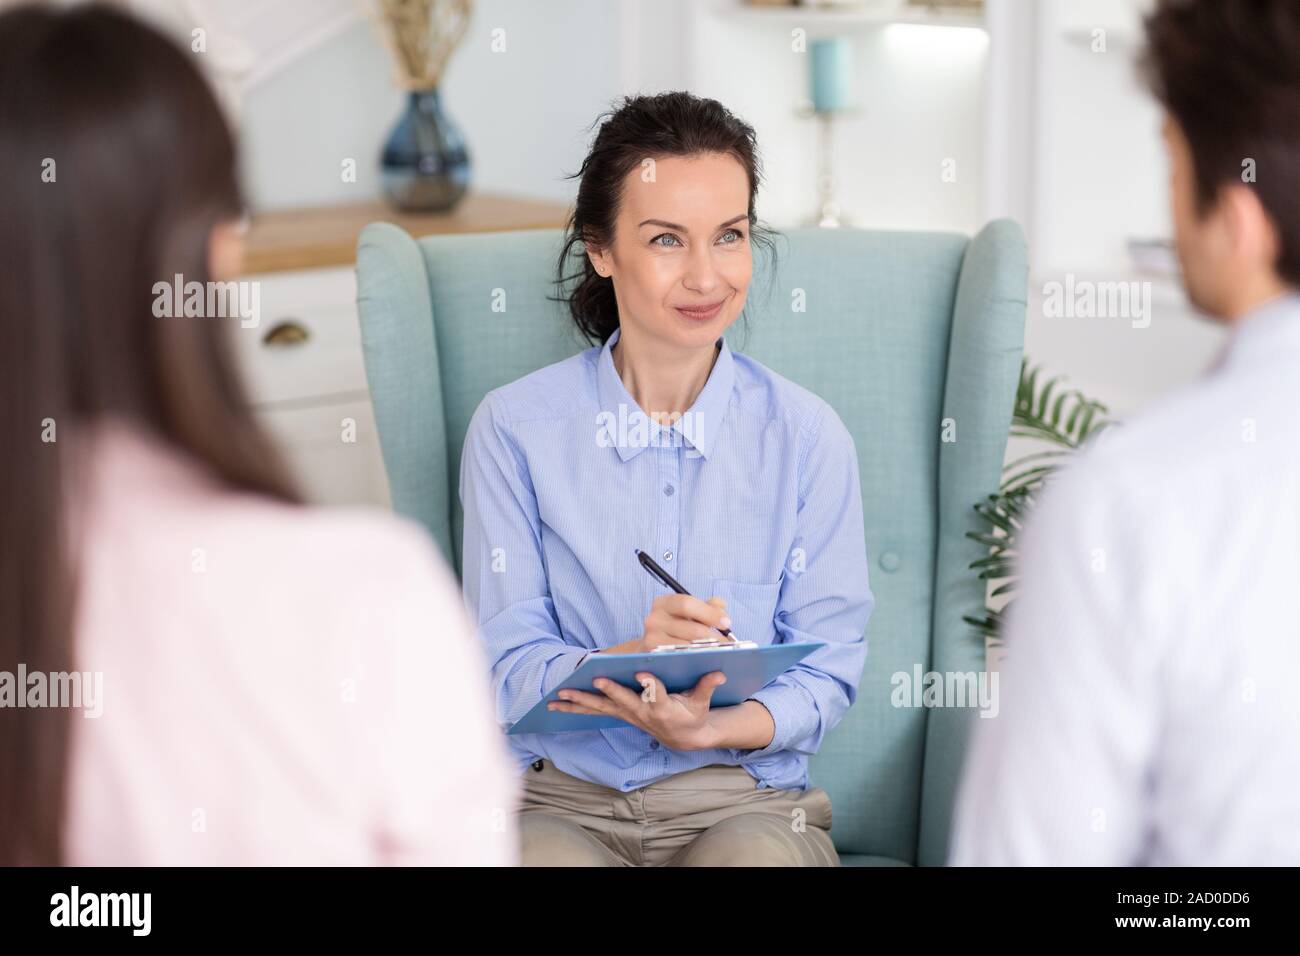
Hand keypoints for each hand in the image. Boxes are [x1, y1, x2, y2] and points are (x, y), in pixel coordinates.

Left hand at [547, 670, 727, 750]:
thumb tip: (719, 672)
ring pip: (601, 708)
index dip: (651, 686)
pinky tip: (556, 702)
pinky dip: (575, 706)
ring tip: (557, 697)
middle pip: (622, 701)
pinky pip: (594, 710)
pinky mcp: (619, 714)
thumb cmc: (693, 714)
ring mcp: (627, 714)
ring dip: (578, 702)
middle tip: (594, 680)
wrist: (683, 737)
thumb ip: (707, 686)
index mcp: (664, 708)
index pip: (658, 696)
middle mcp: (642, 713)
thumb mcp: (703, 703)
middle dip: (608, 691)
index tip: (644, 674)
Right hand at [631, 593, 731, 652]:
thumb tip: (721, 607)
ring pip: (688, 647)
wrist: (651, 649)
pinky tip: (706, 660)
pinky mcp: (654, 657)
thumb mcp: (690, 613)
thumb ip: (707, 606)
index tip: (727, 623)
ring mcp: (651, 639)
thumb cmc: (676, 628)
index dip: (709, 613)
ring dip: (708, 651)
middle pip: (691, 628)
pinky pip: (680, 659)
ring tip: (721, 653)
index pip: (687, 604)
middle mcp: (653, 619)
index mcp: (663, 603)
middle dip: (714, 637)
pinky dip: (695, 660)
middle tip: (728, 644)